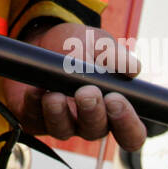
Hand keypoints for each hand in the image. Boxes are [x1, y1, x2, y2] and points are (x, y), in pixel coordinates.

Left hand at [3, 21, 146, 151]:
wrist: (42, 35)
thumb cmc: (78, 45)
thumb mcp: (99, 42)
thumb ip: (115, 55)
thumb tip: (132, 68)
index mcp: (114, 108)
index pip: (131, 133)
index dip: (127, 125)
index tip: (116, 100)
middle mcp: (90, 121)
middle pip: (96, 131)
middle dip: (92, 112)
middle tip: (87, 92)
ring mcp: (62, 122)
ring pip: (63, 130)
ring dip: (59, 113)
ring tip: (55, 94)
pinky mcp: (35, 118)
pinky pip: (35, 120)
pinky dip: (35, 104)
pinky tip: (36, 90)